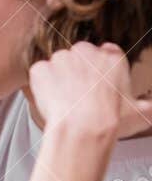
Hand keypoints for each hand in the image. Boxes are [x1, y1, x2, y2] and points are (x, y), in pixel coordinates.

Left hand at [28, 42, 151, 140]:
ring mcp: (61, 58)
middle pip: (79, 56)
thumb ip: (147, 106)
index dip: (99, 69)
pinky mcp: (41, 68)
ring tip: (66, 99)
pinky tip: (51, 99)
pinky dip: (41, 84)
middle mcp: (86, 52)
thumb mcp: (142, 113)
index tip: (97, 82)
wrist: (82, 128)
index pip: (105, 52)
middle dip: (78, 71)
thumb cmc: (111, 120)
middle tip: (80, 94)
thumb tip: (149, 109)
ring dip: (59, 77)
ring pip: (58, 64)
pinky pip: (39, 73)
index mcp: (112, 57)